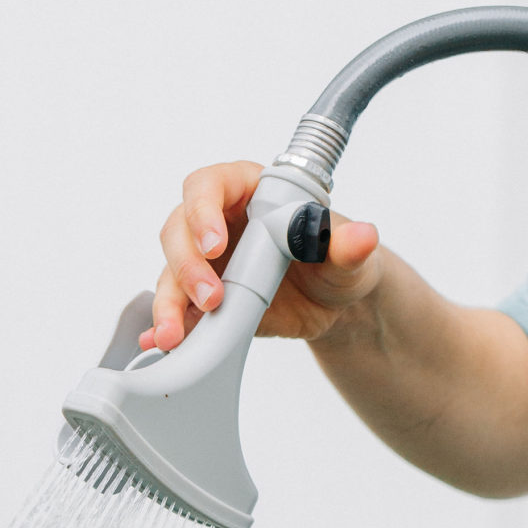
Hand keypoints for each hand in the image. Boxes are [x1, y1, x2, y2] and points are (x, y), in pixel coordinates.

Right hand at [141, 160, 381, 352]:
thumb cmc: (334, 261)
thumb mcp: (347, 254)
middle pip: (179, 231)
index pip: (210, 186)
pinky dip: (167, 326)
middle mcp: (218, 224)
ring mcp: (205, 264)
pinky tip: (165, 342)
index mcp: (249, 193)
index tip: (215, 244)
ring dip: (169, 303)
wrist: (331, 303)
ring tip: (175, 334)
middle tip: (211, 297)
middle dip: (187, 265)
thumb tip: (363, 237)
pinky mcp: (201, 300)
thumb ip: (348, 245)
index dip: (204, 211)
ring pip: (170, 273)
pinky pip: (176, 310)